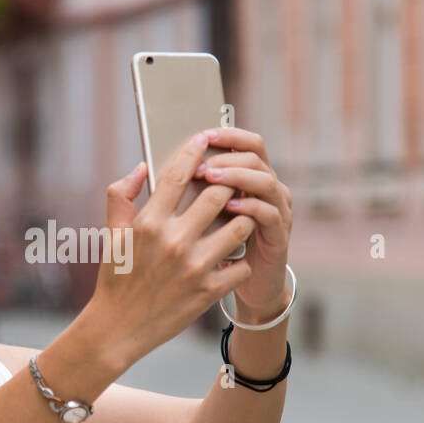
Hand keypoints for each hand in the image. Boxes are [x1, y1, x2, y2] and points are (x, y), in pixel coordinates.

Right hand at [83, 131, 256, 367]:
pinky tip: (232, 257)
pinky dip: (240, 259)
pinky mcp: (208, 291)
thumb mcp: (110, 236)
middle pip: (219, 194)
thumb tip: (141, 167)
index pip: (177, 173)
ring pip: (240, 225)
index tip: (205, 138)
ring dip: (242, 219)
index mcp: (149, 223)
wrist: (118, 330)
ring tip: (237, 219)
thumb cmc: (114, 279)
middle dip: (228, 184)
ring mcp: (194, 267)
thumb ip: (120, 197)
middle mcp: (173, 241)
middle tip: (231, 183)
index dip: (195, 150)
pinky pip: (241, 264)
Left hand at [194, 127, 292, 321]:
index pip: (246, 144)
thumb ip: (181, 192)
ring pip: (265, 181)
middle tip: (200, 164)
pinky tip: (230, 207)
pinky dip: (250, 207)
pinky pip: (269, 213)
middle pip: (256, 156)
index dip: (228, 135)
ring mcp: (277, 210)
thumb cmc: (218, 250)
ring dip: (237, 176)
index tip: (202, 136)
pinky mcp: (278, 235)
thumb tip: (144, 168)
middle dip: (227, 156)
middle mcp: (268, 189)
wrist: (248, 287)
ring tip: (211, 177)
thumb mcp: (199, 217)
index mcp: (250, 179)